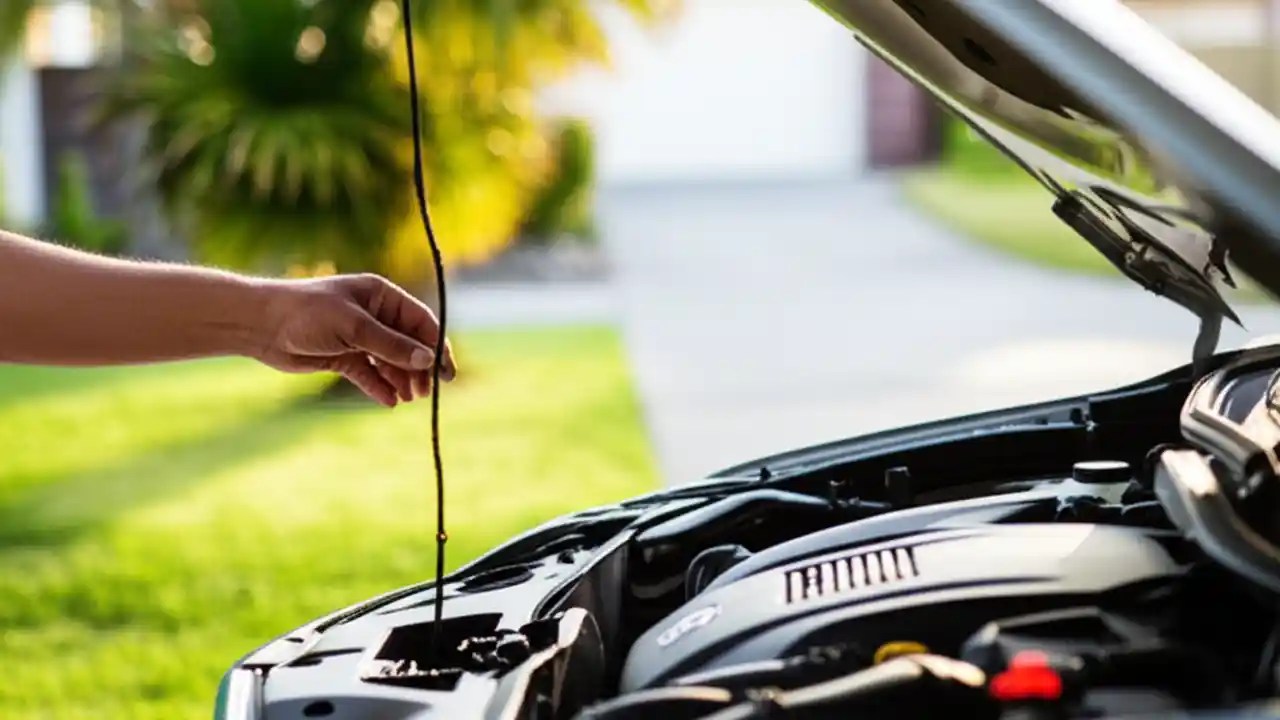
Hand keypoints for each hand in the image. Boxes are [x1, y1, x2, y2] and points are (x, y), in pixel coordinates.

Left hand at [254, 274, 455, 406]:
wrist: (260, 324)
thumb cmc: (308, 313)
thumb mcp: (354, 327)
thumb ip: (392, 345)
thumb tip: (428, 360)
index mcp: (381, 296)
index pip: (421, 322)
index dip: (437, 347)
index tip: (447, 373)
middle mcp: (374, 315)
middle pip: (408, 344)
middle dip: (418, 368)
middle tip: (424, 393)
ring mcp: (358, 337)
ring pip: (390, 361)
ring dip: (401, 379)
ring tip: (408, 399)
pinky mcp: (342, 356)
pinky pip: (368, 373)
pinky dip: (379, 387)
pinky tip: (388, 402)